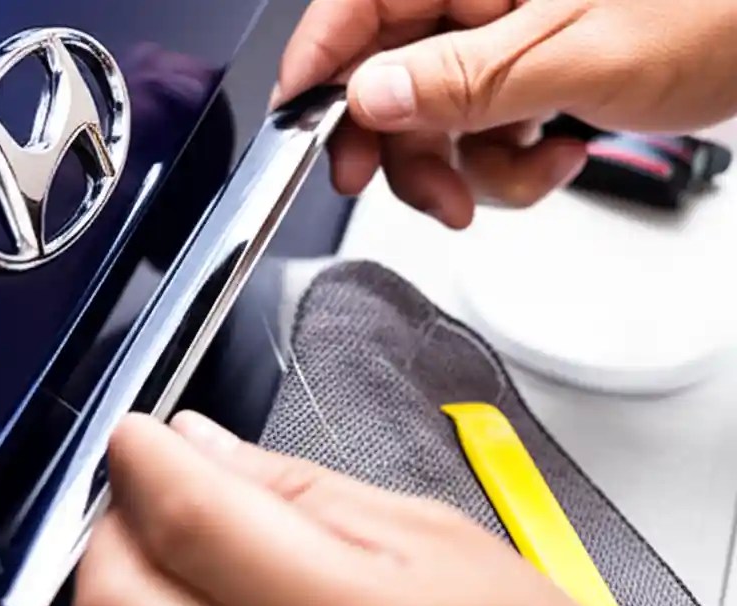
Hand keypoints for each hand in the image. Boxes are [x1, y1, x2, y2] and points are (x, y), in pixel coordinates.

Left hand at [68, 413, 683, 605]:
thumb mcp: (435, 544)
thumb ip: (298, 492)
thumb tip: (194, 446)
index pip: (187, 521)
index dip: (141, 458)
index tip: (138, 434)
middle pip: (112, 604)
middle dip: (110, 526)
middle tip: (151, 491)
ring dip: (112, 588)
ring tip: (169, 553)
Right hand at [275, 0, 736, 226]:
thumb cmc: (717, 10)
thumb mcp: (573, 53)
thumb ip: (459, 80)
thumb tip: (368, 100)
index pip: (355, 6)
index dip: (320, 71)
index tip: (305, 131)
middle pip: (387, 71)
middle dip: (406, 145)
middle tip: (426, 192)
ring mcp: (503, 27)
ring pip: (434, 111)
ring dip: (467, 164)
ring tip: (523, 176)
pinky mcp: (528, 64)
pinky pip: (482, 123)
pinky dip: (507, 159)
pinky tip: (552, 156)